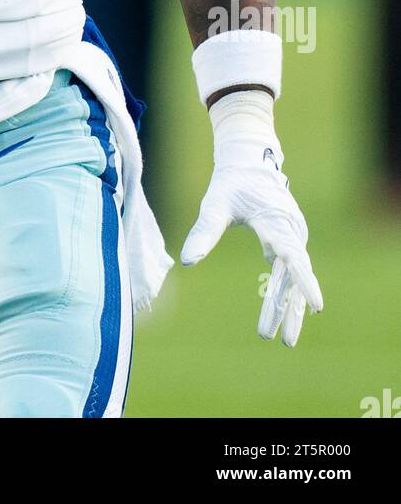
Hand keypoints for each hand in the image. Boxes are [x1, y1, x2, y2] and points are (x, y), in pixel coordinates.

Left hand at [181, 90, 322, 346]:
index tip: (316, 305)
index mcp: (276, 221)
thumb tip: (187, 262)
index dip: (304, 281)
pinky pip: (289, 272)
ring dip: (287, 306)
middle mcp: (291, 231)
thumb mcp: (214, 206)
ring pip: (292, 278)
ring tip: (282, 338)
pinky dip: (283, 293)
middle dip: (290, 309)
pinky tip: (277, 314)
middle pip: (294, 276)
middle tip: (285, 342)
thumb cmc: (230, 184)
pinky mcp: (288, 241)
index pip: (294, 256)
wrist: (249, 162)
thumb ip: (204, 233)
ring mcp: (293, 237)